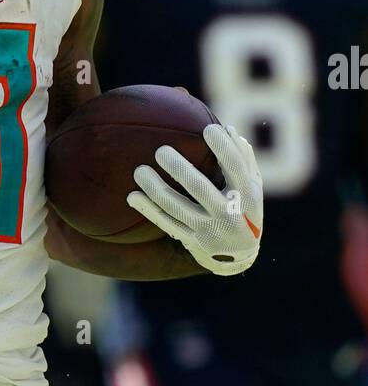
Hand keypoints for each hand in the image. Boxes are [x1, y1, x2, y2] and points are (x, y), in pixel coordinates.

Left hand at [126, 123, 262, 276]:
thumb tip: (229, 130)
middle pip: (199, 187)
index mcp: (246, 195)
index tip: (207, 128)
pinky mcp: (191, 240)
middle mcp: (227, 212)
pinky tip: (132, 196)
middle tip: (160, 151)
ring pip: (176, 207)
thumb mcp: (253, 188)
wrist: (240, 256)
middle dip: (178, 168)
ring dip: (155, 188)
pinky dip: (148, 210)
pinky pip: (166, 223)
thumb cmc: (245, 210)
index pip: (235, 166)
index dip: (223, 147)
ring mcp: (207, 228)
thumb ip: (244, 160)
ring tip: (139, 171)